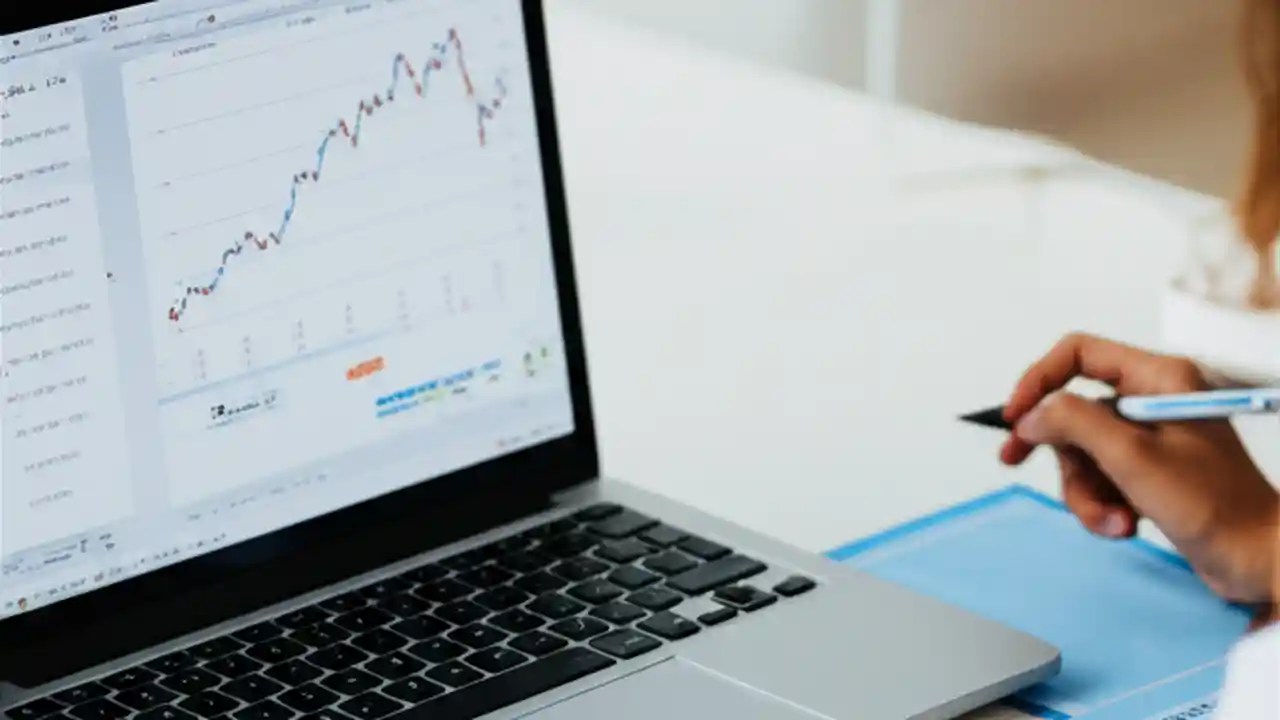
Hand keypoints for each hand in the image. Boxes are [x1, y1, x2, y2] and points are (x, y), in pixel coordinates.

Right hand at [1001, 333, 1279, 605]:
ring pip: (1082, 453)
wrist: (1262, 559)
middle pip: (1073, 410)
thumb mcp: (1134, 458)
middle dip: (1058, 450)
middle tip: (1012, 460)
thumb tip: (1029, 416)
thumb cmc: (1214, 505)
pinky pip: (1100, 479)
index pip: (1079, 354)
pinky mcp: (1149, 473)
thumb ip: (1075, 424)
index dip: (1039, 380)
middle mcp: (1151, 400)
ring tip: (1113, 521)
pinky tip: (1124, 526)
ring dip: (1085, 492)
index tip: (1015, 416)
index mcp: (1158, 378)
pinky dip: (1102, 506)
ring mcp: (1150, 438)